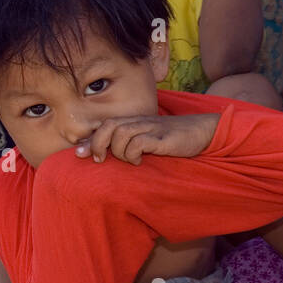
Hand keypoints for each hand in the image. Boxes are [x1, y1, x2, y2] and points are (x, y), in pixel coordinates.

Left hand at [75, 113, 220, 164]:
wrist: (203, 131)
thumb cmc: (175, 139)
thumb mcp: (150, 140)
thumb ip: (131, 144)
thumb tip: (107, 156)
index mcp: (135, 122)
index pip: (106, 125)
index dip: (91, 139)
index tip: (80, 154)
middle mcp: (140, 122)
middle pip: (108, 126)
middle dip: (98, 144)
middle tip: (101, 160)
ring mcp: (151, 128)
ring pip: (120, 134)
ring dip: (119, 152)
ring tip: (129, 160)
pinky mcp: (162, 138)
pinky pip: (138, 142)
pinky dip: (133, 154)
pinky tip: (140, 161)